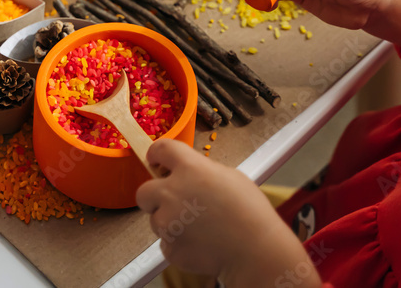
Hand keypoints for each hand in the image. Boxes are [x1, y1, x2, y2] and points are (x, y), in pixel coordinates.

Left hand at [136, 140, 317, 287]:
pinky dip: (179, 244)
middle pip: (144, 191)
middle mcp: (172, 192)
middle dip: (153, 197)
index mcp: (190, 169)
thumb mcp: (230, 177)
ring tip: (197, 228)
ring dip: (169, 223)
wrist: (257, 251)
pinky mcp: (170, 247)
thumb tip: (190, 174)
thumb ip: (202, 171)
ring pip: (155, 220)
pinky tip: (199, 244)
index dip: (157, 154)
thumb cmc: (251, 213)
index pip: (161, 149)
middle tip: (170, 203)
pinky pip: (167, 243)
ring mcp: (168, 222)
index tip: (155, 159)